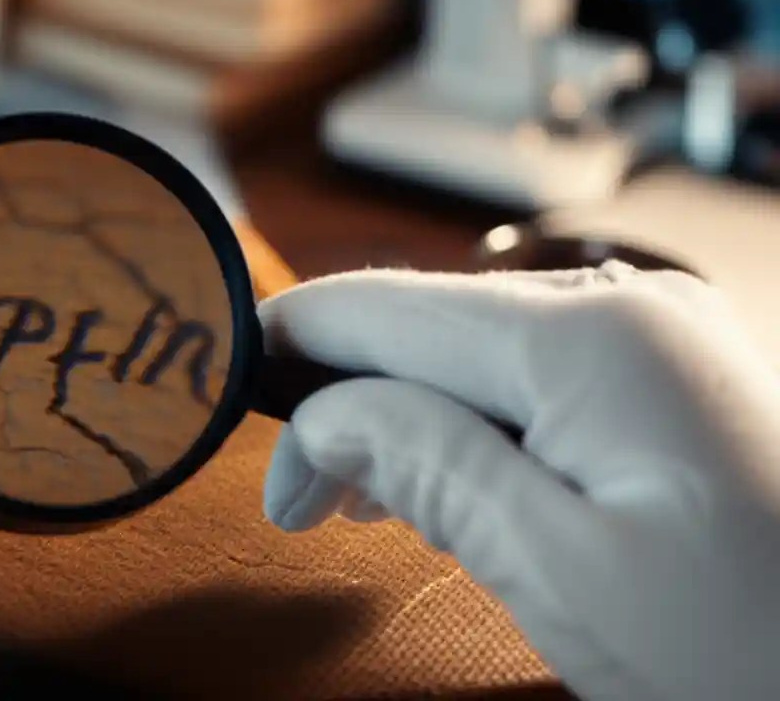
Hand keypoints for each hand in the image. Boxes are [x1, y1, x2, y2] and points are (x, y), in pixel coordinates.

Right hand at [258, 262, 779, 700]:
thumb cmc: (742, 648)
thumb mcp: (556, 568)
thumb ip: (429, 465)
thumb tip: (325, 414)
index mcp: (595, 340)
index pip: (393, 311)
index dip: (298, 347)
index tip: (228, 393)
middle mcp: (627, 308)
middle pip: (430, 328)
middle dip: (350, 404)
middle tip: (295, 502)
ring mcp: (653, 336)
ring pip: (474, 352)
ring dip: (403, 419)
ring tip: (351, 499)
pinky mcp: (661, 376)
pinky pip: (530, 377)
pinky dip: (467, 425)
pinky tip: (437, 475)